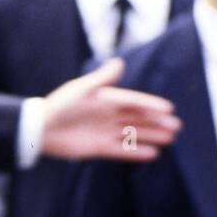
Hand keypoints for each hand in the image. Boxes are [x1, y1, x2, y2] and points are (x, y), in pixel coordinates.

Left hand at [40, 58, 180, 160]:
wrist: (40, 129)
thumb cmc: (60, 105)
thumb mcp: (81, 90)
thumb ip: (102, 79)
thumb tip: (120, 63)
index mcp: (106, 99)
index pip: (134, 102)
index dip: (151, 105)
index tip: (169, 109)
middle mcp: (108, 115)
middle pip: (138, 119)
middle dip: (157, 122)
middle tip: (176, 127)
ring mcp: (105, 132)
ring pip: (133, 134)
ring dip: (151, 136)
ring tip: (169, 139)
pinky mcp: (99, 148)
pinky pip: (122, 150)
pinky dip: (136, 152)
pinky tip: (152, 154)